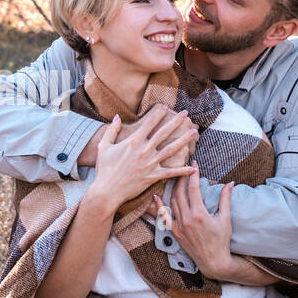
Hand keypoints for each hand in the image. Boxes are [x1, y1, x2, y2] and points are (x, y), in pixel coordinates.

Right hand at [78, 104, 197, 168]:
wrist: (106, 191)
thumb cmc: (104, 169)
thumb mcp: (104, 146)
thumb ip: (112, 130)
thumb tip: (117, 116)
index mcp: (133, 141)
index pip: (149, 123)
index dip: (158, 113)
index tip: (165, 106)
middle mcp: (144, 150)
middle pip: (164, 132)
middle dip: (176, 121)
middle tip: (186, 113)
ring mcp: (150, 164)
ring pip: (171, 149)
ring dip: (183, 140)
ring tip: (193, 132)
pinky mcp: (153, 176)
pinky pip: (171, 172)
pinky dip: (182, 170)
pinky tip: (193, 167)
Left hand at [166, 169, 277, 284]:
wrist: (213, 261)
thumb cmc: (221, 240)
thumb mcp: (225, 219)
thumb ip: (225, 199)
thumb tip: (230, 183)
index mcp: (199, 214)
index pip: (193, 188)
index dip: (193, 174)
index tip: (194, 164)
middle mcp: (186, 219)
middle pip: (179, 192)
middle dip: (181, 177)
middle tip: (183, 167)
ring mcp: (179, 226)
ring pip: (172, 202)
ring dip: (173, 188)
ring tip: (175, 177)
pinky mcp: (175, 232)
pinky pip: (164, 216)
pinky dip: (159, 206)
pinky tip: (156, 196)